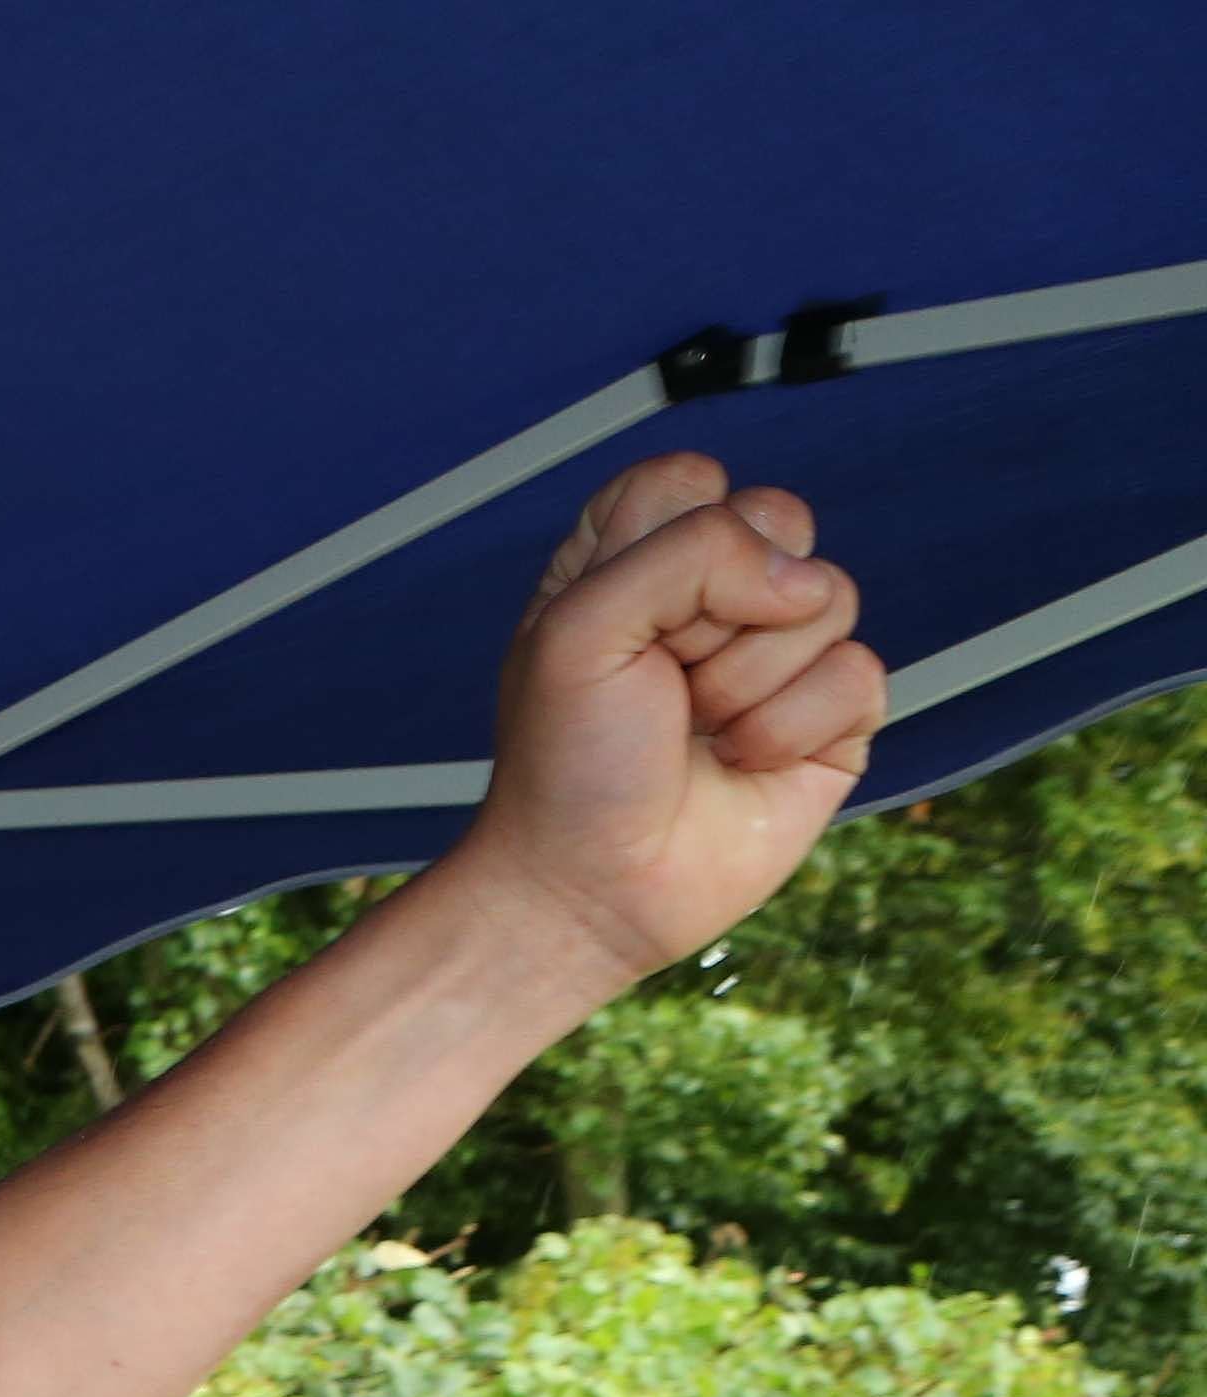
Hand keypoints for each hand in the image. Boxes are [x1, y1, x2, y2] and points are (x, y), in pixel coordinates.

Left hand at [446, 449, 885, 999]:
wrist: (592, 886)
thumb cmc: (569, 762)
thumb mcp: (581, 629)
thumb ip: (689, 554)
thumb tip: (802, 580)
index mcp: (636, 557)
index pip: (690, 479)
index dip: (667, 543)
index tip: (620, 616)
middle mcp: (714, 593)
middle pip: (779, 520)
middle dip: (716, 611)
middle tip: (665, 677)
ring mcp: (780, 650)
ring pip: (829, 596)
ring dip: (746, 679)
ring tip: (696, 729)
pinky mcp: (834, 713)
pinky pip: (859, 674)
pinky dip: (788, 728)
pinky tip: (739, 763)